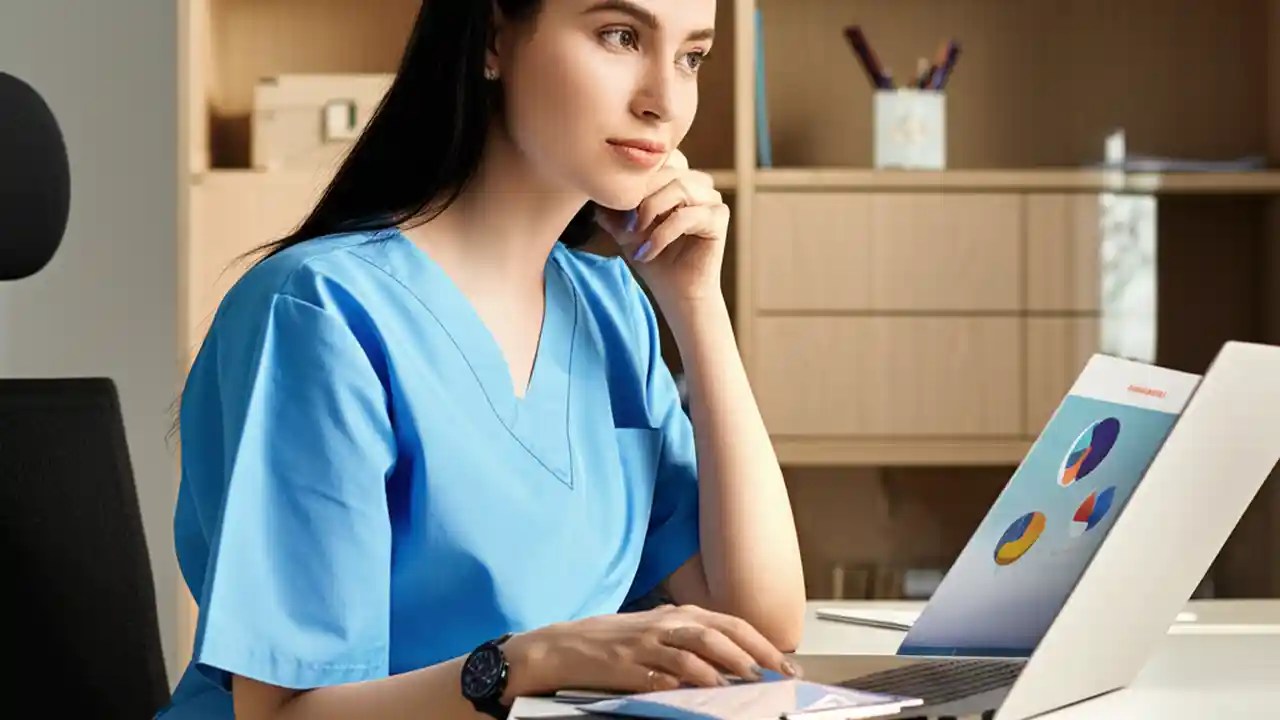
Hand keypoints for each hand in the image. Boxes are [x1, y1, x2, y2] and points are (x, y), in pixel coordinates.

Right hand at [502, 604, 801, 700]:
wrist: (561, 647)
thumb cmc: (612, 642)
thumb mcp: (656, 633)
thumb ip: (691, 643)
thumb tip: (734, 664)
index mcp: (676, 614)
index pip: (730, 623)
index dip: (762, 643)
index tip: (787, 663)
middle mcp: (665, 623)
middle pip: (720, 632)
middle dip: (755, 653)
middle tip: (780, 674)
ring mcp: (646, 642)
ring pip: (696, 647)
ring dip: (728, 665)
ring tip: (752, 681)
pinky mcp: (627, 664)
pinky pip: (663, 672)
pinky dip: (687, 681)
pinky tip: (704, 692)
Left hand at [595, 149, 729, 307]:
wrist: (674, 292)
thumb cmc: (652, 256)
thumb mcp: (624, 229)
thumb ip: (612, 209)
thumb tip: (593, 192)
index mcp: (678, 176)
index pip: (657, 158)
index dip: (636, 177)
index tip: (614, 203)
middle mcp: (698, 182)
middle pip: (667, 171)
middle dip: (640, 196)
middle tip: (624, 223)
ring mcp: (712, 198)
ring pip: (679, 188)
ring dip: (651, 212)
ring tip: (634, 236)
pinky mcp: (719, 217)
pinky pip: (687, 216)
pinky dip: (662, 234)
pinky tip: (647, 252)